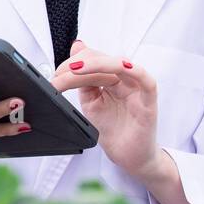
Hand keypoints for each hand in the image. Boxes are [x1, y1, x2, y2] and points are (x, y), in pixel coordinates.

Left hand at [49, 39, 162, 180]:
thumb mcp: (90, 101)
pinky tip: (119, 66)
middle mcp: (124, 79)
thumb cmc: (113, 130)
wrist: (128, 157)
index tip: (55, 75)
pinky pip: (145, 80)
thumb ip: (82, 78)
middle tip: (57, 77)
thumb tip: (76, 46)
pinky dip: (133, 70)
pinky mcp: (148, 101)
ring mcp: (137, 88)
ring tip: (74, 70)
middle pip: (102, 60)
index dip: (72, 63)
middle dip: (76, 65)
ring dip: (95, 64)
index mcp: (111, 77)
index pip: (92, 59)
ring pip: (119, 65)